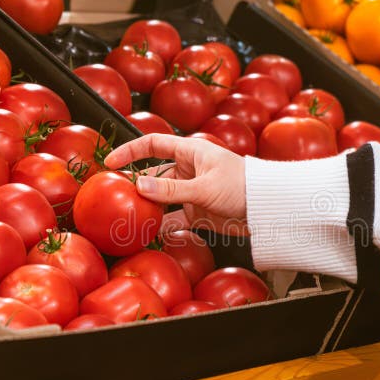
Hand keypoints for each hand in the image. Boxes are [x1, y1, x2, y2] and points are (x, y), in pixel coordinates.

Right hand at [104, 134, 247, 235]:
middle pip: (153, 175)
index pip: (153, 144)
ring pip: (161, 199)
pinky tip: (150, 234)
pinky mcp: (197, 213)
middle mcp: (188, 170)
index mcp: (190, 152)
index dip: (131, 151)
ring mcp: (191, 192)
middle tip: (116, 197)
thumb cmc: (244, 185)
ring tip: (129, 218)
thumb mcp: (205, 187)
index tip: (111, 162)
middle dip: (135, 185)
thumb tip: (139, 186)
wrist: (268, 208)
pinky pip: (172, 220)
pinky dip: (161, 227)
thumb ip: (171, 189)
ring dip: (147, 208)